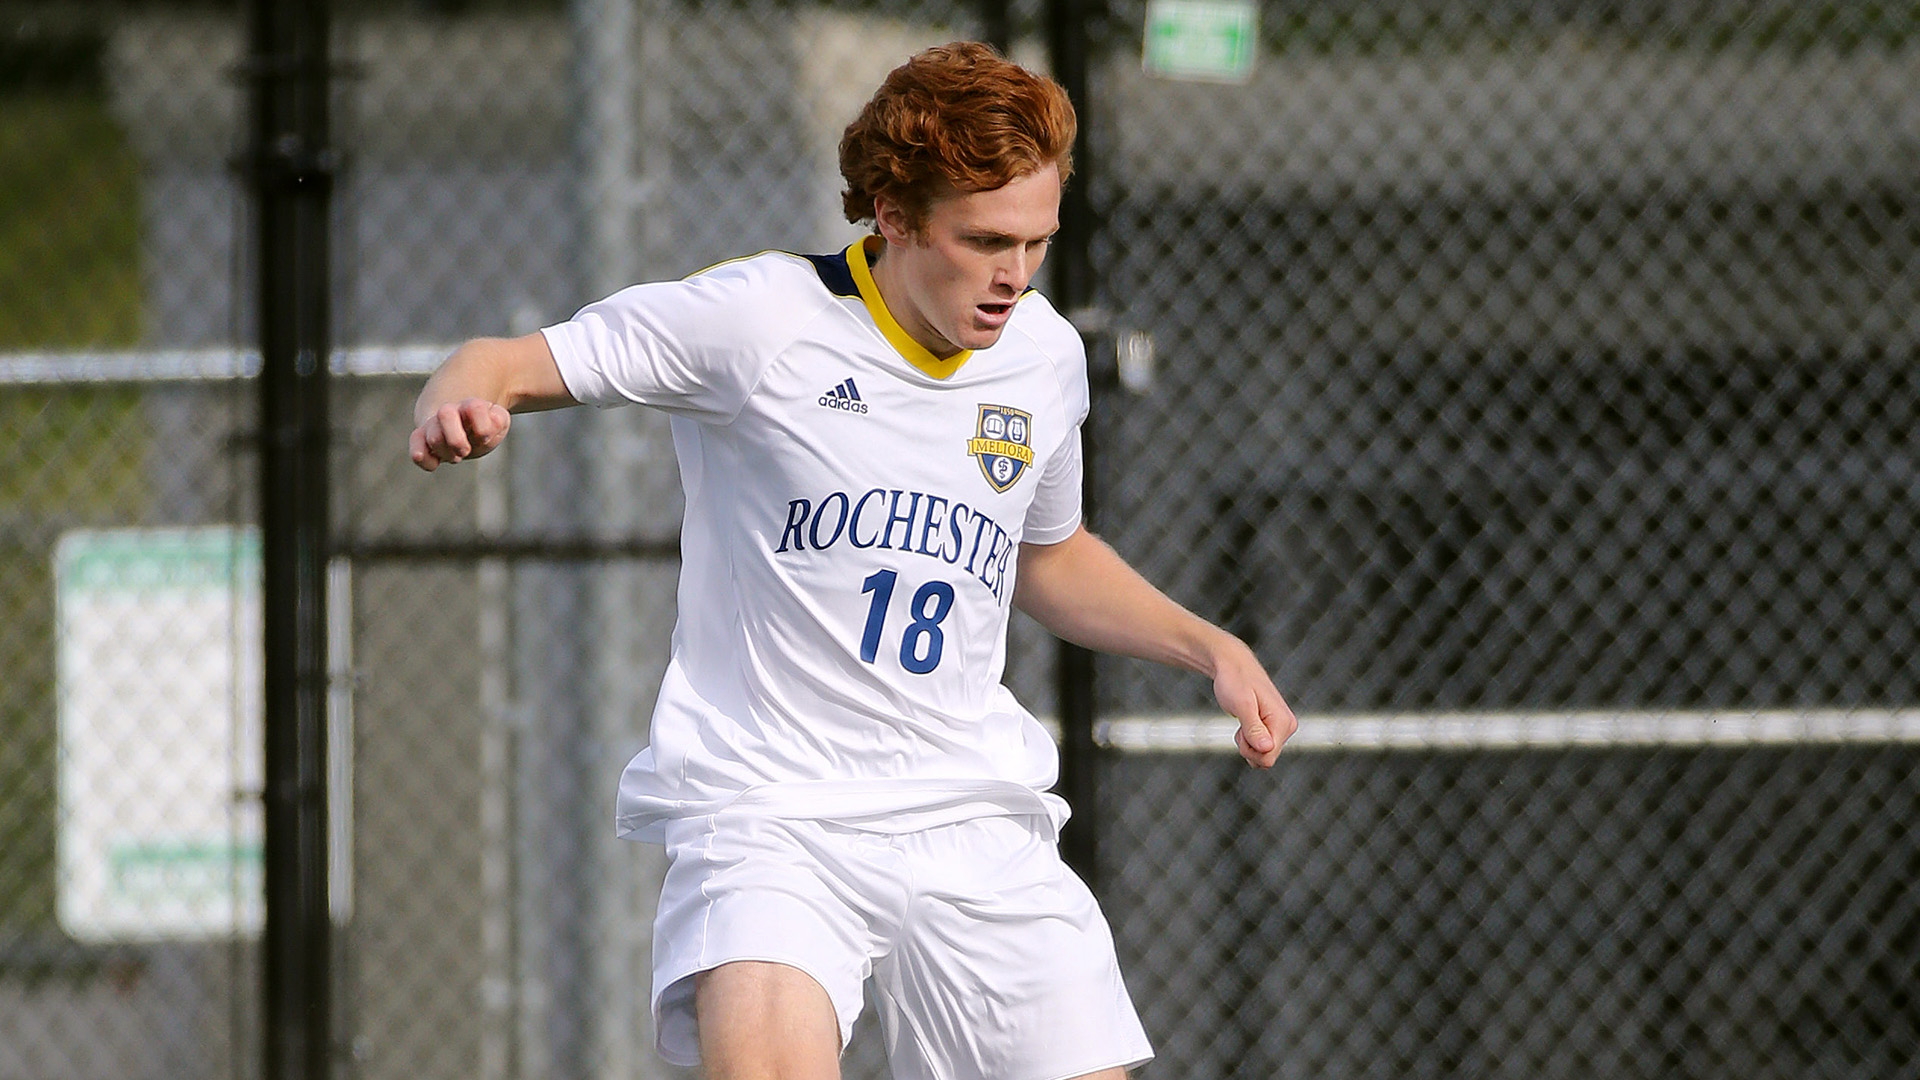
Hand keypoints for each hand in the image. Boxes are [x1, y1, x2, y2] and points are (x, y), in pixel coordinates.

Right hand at [410, 398, 510, 471]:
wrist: (464, 425)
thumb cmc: (484, 425)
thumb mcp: (499, 421)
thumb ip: (498, 421)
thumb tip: (492, 421)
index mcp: (470, 406)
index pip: (474, 408)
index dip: (483, 428)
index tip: (485, 438)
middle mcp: (449, 412)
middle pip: (445, 414)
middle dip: (457, 440)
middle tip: (465, 451)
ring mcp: (434, 425)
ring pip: (433, 435)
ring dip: (446, 452)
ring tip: (455, 457)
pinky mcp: (422, 437)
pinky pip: (415, 443)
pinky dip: (422, 456)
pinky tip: (435, 464)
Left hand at [1212, 637, 1296, 767]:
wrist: (1233, 665)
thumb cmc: (1235, 681)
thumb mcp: (1242, 705)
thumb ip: (1254, 728)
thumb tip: (1267, 748)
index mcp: (1284, 722)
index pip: (1268, 758)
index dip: (1249, 749)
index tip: (1241, 730)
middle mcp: (1288, 726)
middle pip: (1266, 759)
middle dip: (1248, 747)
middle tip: (1241, 725)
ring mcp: (1282, 727)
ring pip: (1263, 755)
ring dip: (1247, 744)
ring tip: (1243, 721)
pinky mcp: (1274, 727)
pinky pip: (1261, 748)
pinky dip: (1248, 740)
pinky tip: (1245, 722)